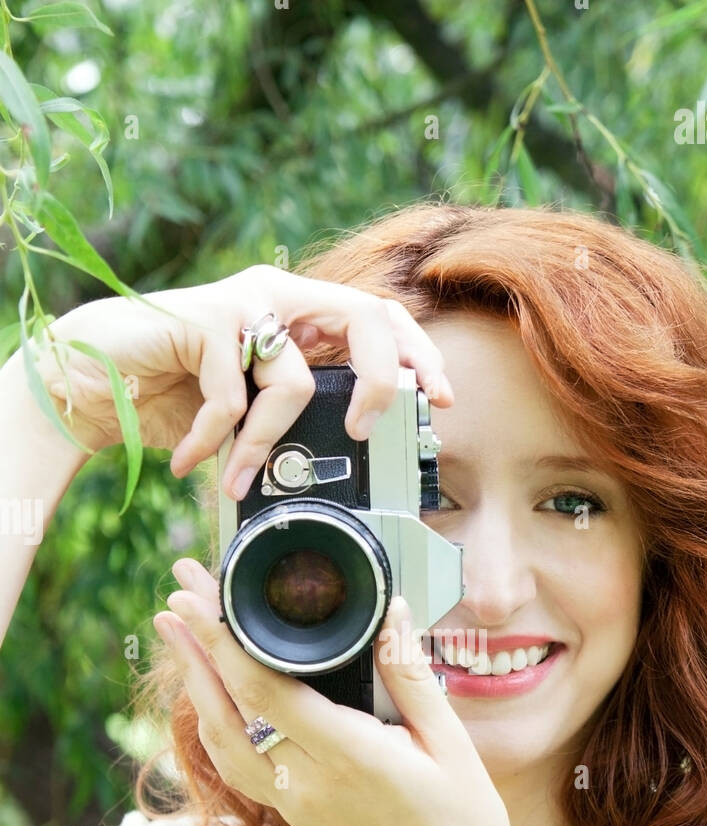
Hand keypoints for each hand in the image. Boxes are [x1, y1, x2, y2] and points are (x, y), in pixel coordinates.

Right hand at [32, 263, 453, 496]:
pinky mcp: (204, 319)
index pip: (379, 316)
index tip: (442, 399)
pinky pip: (233, 400)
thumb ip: (296, 413)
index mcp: (300, 314)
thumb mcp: (251, 410)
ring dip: (265, 446)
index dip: (419, 354)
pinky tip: (190, 459)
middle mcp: (278, 296)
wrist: (93, 381)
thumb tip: (355, 454)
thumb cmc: (175, 397)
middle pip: (368, 318)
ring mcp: (243, 302)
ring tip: (235, 477)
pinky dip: (213, 443)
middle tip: (365, 430)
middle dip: (384, 379)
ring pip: (295, 382)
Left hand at [154, 557, 533, 825]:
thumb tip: (388, 611)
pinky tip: (215, 697)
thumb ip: (410, 676)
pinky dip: (217, 723)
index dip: (222, 640)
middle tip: (174, 593)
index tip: (196, 595)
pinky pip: (240, 765)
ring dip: (196, 684)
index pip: (264, 691)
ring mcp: (298, 805)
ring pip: (224, 741)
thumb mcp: (452, 745)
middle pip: (228, 709)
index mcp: (350, 758)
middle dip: (196, 648)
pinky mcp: (299, 818)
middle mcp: (309, 784)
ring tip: (179, 635)